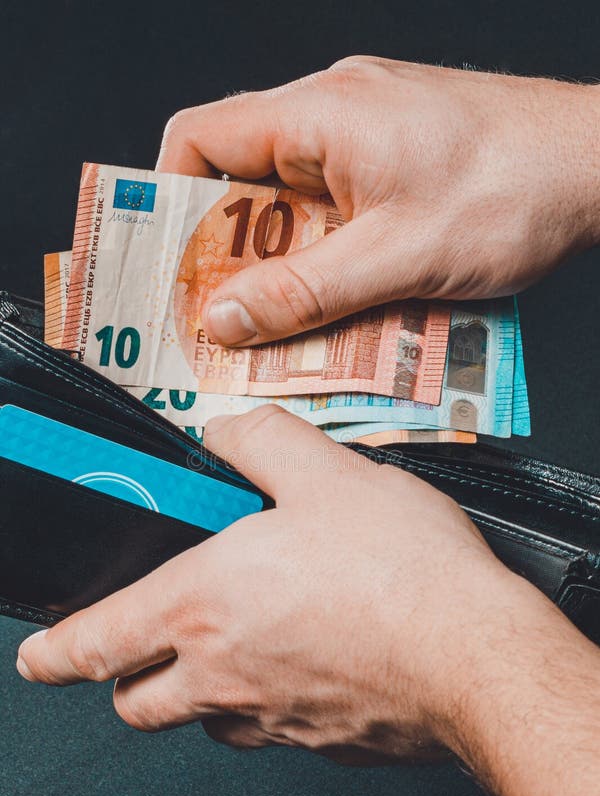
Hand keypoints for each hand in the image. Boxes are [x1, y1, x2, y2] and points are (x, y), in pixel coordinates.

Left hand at [17, 406, 522, 763]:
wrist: (476, 654)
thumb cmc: (402, 571)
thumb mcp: (324, 470)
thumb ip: (260, 441)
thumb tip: (227, 433)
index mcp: (204, 605)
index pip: (96, 644)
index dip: (55, 652)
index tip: (38, 658)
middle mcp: (225, 673)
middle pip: (137, 705)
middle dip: (126, 680)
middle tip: (145, 647)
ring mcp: (273, 718)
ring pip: (207, 721)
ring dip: (203, 691)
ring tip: (241, 642)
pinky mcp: (321, 742)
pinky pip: (274, 729)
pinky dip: (270, 701)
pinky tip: (311, 659)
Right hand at [157, 57, 599, 346]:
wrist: (599, 164)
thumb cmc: (514, 186)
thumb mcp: (397, 256)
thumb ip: (305, 292)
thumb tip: (226, 317)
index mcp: (318, 114)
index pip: (201, 137)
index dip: (172, 200)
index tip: (170, 264)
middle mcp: (333, 114)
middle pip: (243, 182)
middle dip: (230, 254)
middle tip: (229, 317)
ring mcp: (365, 137)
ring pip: (290, 205)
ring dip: (284, 264)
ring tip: (287, 319)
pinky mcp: (393, 162)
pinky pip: (332, 211)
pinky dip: (324, 256)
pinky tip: (340, 297)